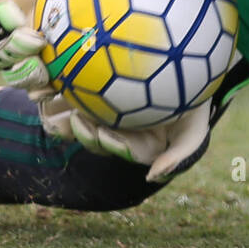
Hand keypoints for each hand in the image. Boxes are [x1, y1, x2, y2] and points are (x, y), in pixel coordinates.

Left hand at [38, 98, 211, 183]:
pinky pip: (72, 96)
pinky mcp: (92, 90)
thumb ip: (179, 156)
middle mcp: (118, 132)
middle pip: (94, 138)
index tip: (105, 135)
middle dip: (83, 133)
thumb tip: (153, 176)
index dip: (110, 144)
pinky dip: (61, 93)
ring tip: (57, 105)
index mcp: (136, 145)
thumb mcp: (194, 130)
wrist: (188, 71)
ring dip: (65, 117)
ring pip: (78, 119)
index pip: (120, 149)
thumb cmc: (194, 104)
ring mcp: (104, 112)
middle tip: (80, 119)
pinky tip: (54, 83)